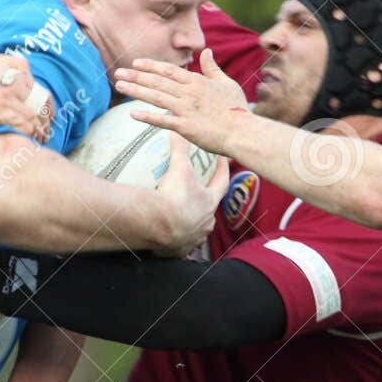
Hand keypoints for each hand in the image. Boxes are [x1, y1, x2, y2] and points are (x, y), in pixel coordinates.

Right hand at [0, 54, 51, 142]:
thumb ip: (17, 65)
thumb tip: (32, 78)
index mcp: (19, 70)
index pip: (43, 94)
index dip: (49, 110)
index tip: (49, 119)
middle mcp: (15, 81)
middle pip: (40, 107)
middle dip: (46, 123)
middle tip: (47, 132)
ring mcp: (7, 96)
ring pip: (32, 118)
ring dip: (39, 131)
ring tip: (40, 138)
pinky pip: (20, 125)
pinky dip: (28, 134)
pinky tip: (30, 139)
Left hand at [115, 49, 246, 153]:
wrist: (243, 132)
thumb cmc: (236, 109)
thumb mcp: (226, 83)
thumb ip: (212, 68)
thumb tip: (206, 51)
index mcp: (197, 82)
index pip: (169, 70)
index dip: (151, 66)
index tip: (136, 62)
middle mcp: (188, 93)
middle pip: (157, 82)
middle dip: (136, 75)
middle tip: (118, 72)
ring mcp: (186, 110)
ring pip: (156, 97)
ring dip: (136, 90)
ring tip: (120, 85)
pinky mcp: (185, 127)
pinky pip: (162, 121)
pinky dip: (147, 116)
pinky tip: (132, 113)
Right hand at [147, 132, 230, 256]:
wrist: (158, 225)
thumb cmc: (174, 196)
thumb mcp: (178, 169)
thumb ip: (180, 150)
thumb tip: (177, 131)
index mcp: (209, 202)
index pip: (222, 184)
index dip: (223, 172)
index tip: (223, 163)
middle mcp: (206, 222)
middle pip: (210, 210)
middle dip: (206, 203)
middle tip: (199, 194)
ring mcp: (194, 238)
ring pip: (197, 229)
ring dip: (192, 223)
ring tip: (182, 217)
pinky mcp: (179, 250)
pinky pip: (180, 244)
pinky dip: (175, 239)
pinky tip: (168, 235)